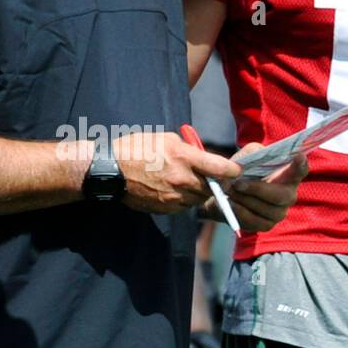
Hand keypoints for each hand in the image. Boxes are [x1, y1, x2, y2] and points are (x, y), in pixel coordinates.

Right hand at [114, 131, 241, 214]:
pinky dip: (184, 200)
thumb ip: (188, 149)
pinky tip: (173, 189)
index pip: (220, 168)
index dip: (233, 170)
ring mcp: (173, 197)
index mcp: (184, 158)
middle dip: (215, 183)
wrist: (111, 170)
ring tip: (188, 181)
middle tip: (213, 177)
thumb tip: (203, 157)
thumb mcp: (165, 138)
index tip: (236, 170)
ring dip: (198, 192)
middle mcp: (182, 179)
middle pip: (212, 187)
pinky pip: (183, 206)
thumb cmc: (136, 148)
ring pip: (198, 199)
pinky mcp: (165, 208)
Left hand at [213, 145, 307, 232]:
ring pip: (265, 209)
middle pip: (281, 195)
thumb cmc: (241, 173)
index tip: (299, 156)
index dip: (300, 165)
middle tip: (238, 184)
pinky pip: (254, 220)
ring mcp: (279, 212)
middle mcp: (288, 195)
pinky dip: (240, 211)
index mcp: (287, 175)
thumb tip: (256, 155)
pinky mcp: (266, 225)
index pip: (300, 170)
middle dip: (257, 189)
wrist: (224, 194)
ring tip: (230, 191)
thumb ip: (253, 152)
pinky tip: (231, 203)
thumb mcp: (246, 158)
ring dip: (244, 199)